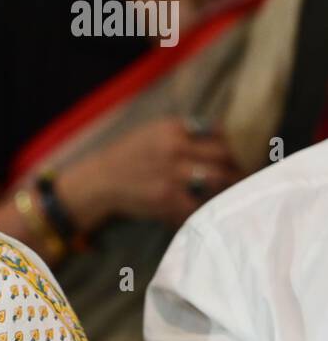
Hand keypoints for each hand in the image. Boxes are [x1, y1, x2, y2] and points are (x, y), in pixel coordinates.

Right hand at [62, 117, 242, 229]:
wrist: (100, 181)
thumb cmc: (129, 156)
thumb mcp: (154, 133)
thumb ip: (185, 133)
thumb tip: (223, 136)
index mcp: (172, 129)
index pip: (218, 134)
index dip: (232, 148)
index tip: (235, 158)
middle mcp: (173, 149)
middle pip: (224, 156)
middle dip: (236, 168)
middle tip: (240, 178)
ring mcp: (171, 175)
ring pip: (218, 180)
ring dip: (228, 188)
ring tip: (232, 193)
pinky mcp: (166, 199)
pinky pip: (199, 204)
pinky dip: (206, 209)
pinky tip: (208, 211)